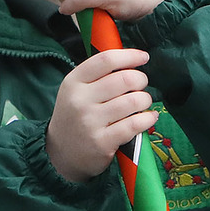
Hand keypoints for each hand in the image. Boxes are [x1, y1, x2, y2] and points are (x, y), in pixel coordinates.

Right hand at [45, 48, 157, 182]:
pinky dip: (148, 119)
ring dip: (145, 100)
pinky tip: (148, 118)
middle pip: (124, 79)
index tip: (143, 57)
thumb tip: (132, 60)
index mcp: (73, 82)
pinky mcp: (102, 142)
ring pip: (133, 101)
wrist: (61, 154)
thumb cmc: (75, 117)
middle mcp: (80, 100)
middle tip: (141, 85)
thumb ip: (98, 75)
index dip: (129, 56)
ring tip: (142, 103)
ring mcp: (90, 122)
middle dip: (141, 80)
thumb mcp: (76, 90)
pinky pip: (134, 124)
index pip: (106, 60)